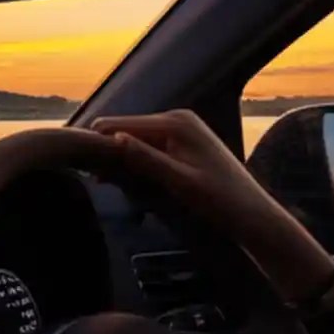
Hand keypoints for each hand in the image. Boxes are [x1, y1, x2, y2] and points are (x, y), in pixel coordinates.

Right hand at [91, 110, 333, 302]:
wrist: (253, 216)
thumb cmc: (219, 201)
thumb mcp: (178, 182)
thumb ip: (144, 159)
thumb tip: (111, 139)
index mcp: (174, 122)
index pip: (117, 125)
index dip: (96, 143)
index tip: (80, 167)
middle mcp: (176, 118)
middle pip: (123, 129)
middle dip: (108, 153)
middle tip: (99, 183)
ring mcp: (180, 128)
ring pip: (133, 139)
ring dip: (121, 160)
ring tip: (115, 185)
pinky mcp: (182, 142)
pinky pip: (147, 146)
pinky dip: (135, 162)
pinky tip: (133, 183)